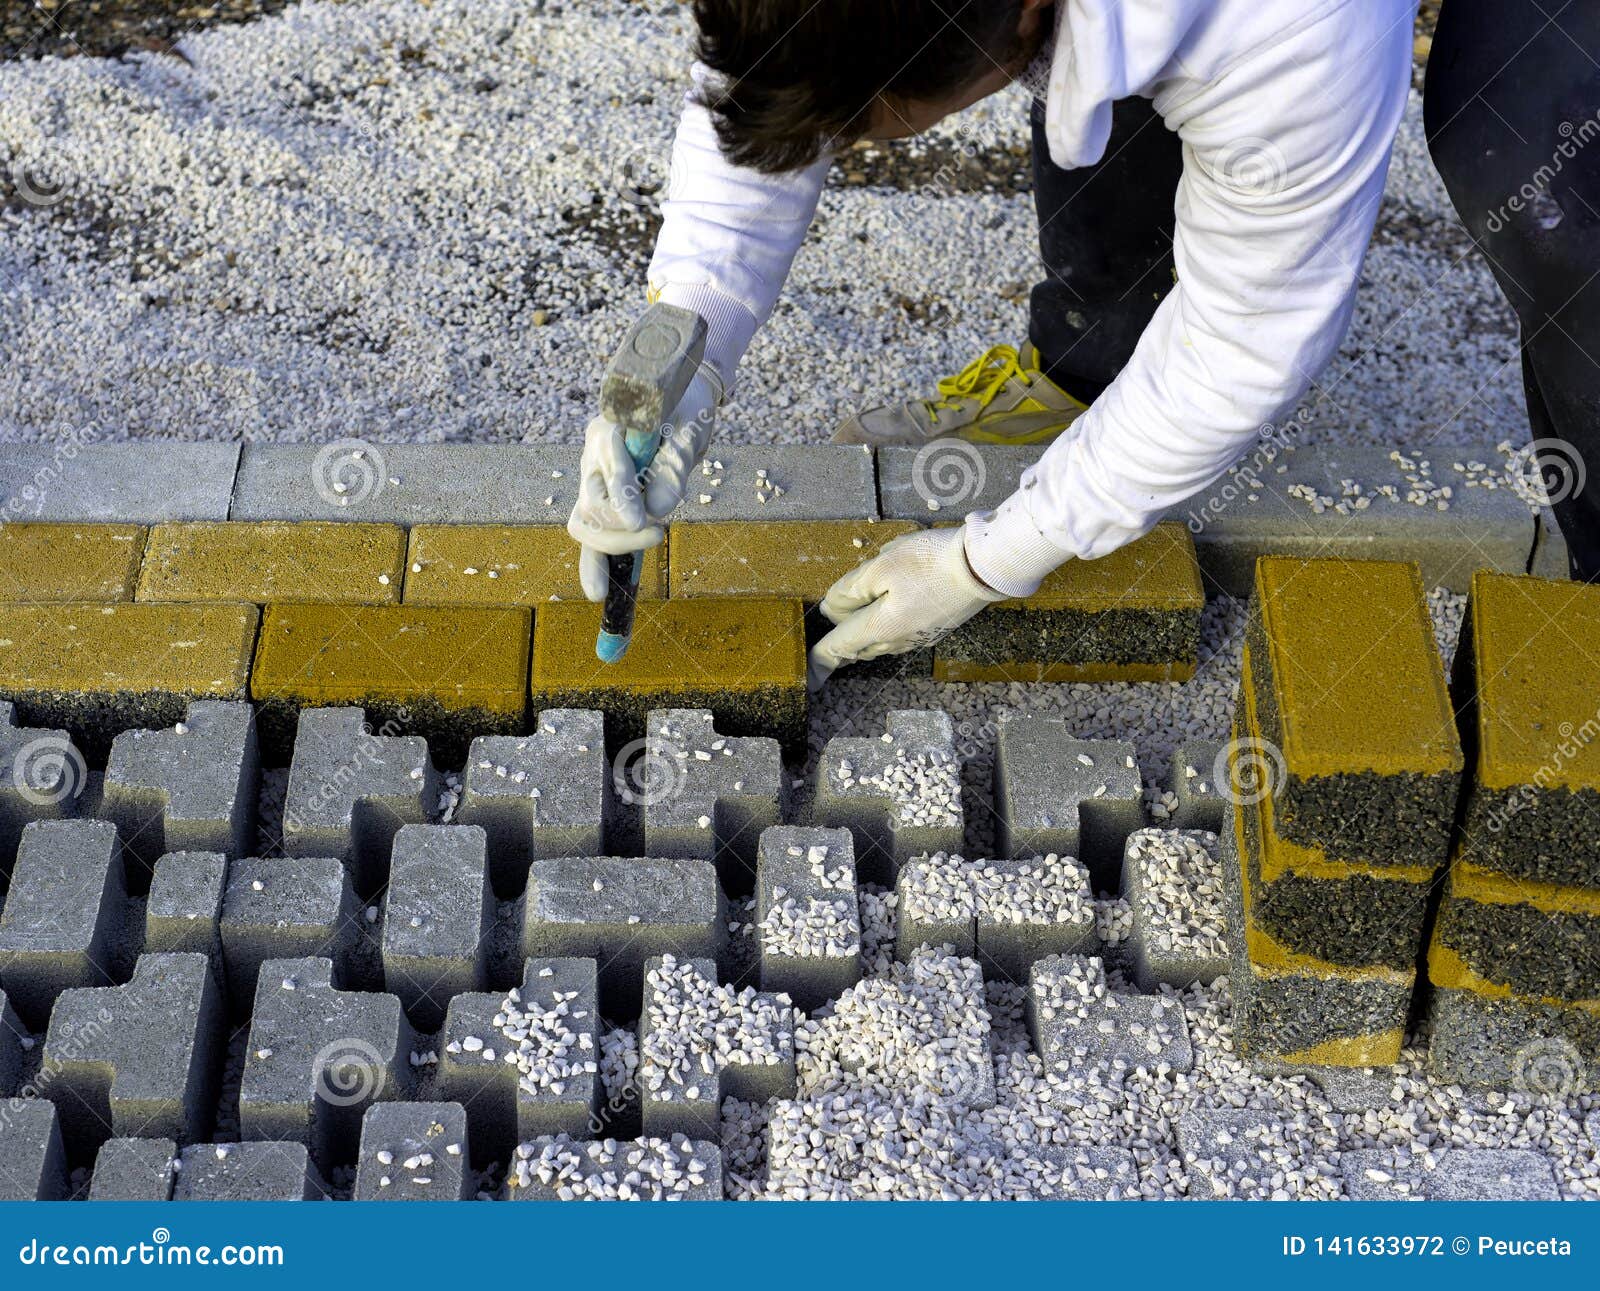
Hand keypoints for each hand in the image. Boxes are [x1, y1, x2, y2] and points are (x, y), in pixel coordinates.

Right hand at [567, 368, 718, 601]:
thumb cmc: (685, 412)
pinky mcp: (600, 501)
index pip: (607, 465)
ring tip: (652, 542)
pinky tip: (598, 592)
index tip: (642, 521)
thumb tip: (658, 509)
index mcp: (607, 427)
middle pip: (591, 504)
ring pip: (585, 523)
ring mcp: (591, 480)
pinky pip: (591, 535)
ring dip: (615, 545)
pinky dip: (594, 564)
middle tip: (658, 535)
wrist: (680, 406)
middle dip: (621, 529)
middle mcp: (591, 456)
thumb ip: (673, 465)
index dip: (623, 495)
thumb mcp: (688, 432)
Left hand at [808, 525, 1008, 688]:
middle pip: (857, 647)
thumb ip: (850, 590)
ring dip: (862, 636)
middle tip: (822, 653)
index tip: (806, 678)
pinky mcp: (935, 628)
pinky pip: (900, 634)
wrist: (987, 567)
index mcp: (879, 627)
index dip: (817, 663)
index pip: (837, 648)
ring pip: (879, 642)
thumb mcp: (882, 566)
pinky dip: (885, 628)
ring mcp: (919, 637)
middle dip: (839, 647)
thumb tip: (830, 609)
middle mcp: (898, 640)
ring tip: (849, 629)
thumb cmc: (931, 562)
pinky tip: (888, 612)